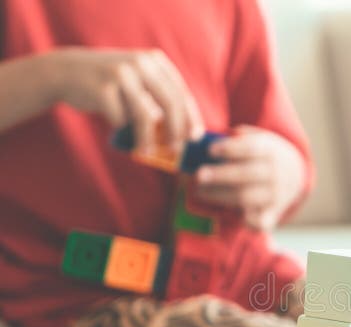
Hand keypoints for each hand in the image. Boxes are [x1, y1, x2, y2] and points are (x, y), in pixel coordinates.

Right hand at [48, 47, 203, 149]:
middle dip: (177, 130)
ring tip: (148, 151)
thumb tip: (185, 131)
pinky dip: (120, 127)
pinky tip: (115, 125)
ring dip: (149, 138)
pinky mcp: (103, 88)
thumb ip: (159, 98)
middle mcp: (140, 63)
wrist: (65, 70)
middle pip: (170, 103)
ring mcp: (121, 73)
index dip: (191, 117)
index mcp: (154, 61)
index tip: (195, 137)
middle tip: (177, 148)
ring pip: (146, 115)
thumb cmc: (110, 84)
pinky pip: (120, 119)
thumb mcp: (138, 80)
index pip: (181, 93)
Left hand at [195, 126, 305, 230]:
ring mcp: (275, 195)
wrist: (296, 175)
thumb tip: (210, 139)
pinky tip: (231, 214)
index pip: (251, 148)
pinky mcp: (273, 213)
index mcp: (270, 151)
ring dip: (220, 196)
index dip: (230, 149)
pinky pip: (260, 222)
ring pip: (246, 197)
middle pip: (245, 175)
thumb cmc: (265, 155)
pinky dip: (248, 221)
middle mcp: (275, 173)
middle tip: (199, 176)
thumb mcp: (260, 139)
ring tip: (200, 192)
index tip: (210, 150)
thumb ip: (240, 137)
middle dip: (220, 175)